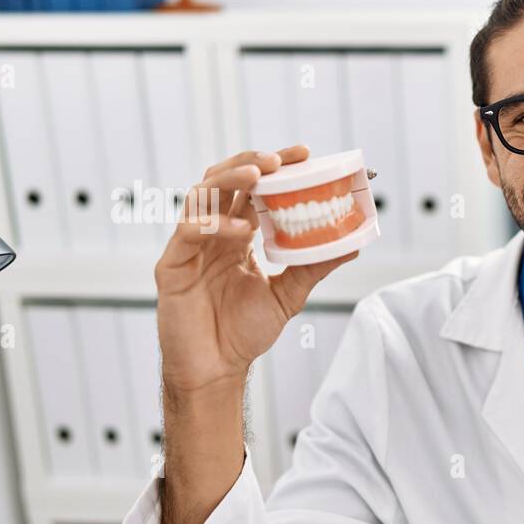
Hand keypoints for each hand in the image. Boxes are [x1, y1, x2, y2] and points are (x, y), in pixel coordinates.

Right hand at [155, 145, 359, 395]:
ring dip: (229, 180)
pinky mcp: (171, 266)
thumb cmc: (243, 333)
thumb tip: (352, 245)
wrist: (215, 370)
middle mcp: (212, 234)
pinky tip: (241, 230)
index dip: (274, 167)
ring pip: (201, 195)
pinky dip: (214, 225)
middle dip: (250, 163)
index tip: (304, 154)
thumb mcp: (288, 295)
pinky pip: (189, 233)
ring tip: (258, 176)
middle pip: (224, 181)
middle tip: (279, 159)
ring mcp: (189, 247)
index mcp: (236, 236)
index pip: (253, 189)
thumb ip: (313, 267)